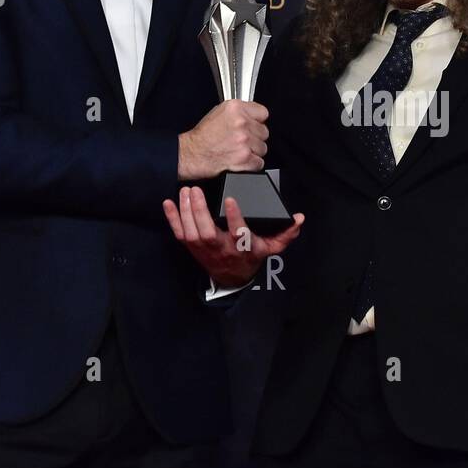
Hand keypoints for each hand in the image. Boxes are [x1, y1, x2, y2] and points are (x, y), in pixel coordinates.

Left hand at [163, 186, 302, 286]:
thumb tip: (299, 218)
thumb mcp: (271, 247)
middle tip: (196, 190)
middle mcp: (222, 249)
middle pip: (208, 232)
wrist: (232, 278)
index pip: (239, 233)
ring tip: (186, 191)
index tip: (230, 199)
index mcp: (242, 247)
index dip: (234, 217)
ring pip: (192, 233)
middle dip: (200, 211)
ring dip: (186, 212)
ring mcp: (205, 250)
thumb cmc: (251, 256)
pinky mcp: (192, 248)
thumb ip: (285, 233)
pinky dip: (172, 219)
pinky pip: (179, 235)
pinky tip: (168, 203)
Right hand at [178, 100, 268, 179]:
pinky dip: (251, 164)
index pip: (263, 113)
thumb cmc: (202, 136)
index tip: (253, 125)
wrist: (192, 154)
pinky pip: (259, 162)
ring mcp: (244, 141)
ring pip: (263, 148)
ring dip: (253, 151)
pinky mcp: (245, 158)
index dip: (257, 121)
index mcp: (235, 108)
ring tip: (238, 150)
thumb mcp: (218, 112)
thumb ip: (239, 112)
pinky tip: (239, 160)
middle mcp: (241, 123)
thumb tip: (253, 115)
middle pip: (264, 132)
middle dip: (255, 137)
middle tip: (241, 140)